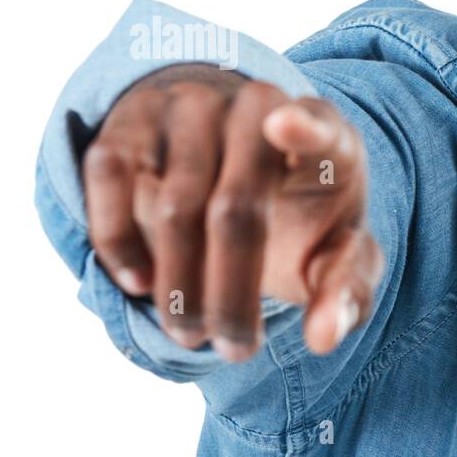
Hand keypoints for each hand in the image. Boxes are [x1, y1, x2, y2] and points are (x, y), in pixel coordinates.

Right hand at [81, 64, 382, 359]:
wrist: (232, 157)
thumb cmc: (300, 214)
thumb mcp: (337, 251)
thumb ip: (346, 292)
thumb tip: (323, 337)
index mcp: (328, 135)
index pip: (320, 125)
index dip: (306, 127)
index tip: (287, 125)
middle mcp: (257, 106)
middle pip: (237, 208)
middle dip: (233, 295)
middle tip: (236, 352)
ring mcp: (191, 104)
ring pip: (174, 206)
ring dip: (180, 288)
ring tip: (191, 335)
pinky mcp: (132, 118)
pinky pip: (110, 177)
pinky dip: (119, 239)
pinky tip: (141, 283)